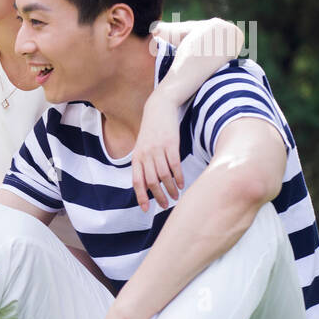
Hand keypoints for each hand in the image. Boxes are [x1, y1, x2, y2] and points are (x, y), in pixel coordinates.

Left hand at [131, 86, 183, 211]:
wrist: (159, 108)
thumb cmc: (151, 131)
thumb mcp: (142, 147)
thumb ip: (143, 164)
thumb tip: (147, 185)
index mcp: (136, 158)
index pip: (137, 182)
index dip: (141, 197)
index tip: (146, 210)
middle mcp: (145, 155)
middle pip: (151, 182)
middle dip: (158, 196)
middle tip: (166, 206)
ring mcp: (158, 149)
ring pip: (164, 175)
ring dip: (170, 189)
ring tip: (176, 196)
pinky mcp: (170, 144)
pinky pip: (174, 165)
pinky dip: (178, 177)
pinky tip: (182, 184)